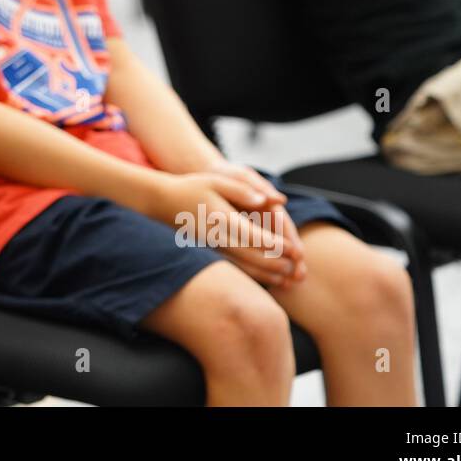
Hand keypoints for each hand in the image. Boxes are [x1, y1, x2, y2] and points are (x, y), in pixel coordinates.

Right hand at [152, 171, 299, 287]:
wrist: (162, 202)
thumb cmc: (192, 188)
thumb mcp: (217, 181)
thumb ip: (243, 190)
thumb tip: (271, 201)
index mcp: (222, 218)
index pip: (254, 236)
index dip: (276, 246)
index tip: (296, 250)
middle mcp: (217, 236)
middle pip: (252, 256)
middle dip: (277, 265)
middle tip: (298, 270)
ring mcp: (213, 247)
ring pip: (243, 266)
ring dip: (267, 274)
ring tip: (288, 279)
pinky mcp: (210, 253)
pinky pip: (235, 268)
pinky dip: (252, 275)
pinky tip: (268, 279)